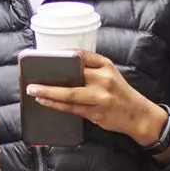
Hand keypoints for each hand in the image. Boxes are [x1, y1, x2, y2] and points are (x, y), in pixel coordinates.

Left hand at [25, 51, 169, 146]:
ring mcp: (100, 97)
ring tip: (34, 92)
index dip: (62, 55)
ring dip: (48, 94)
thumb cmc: (120, 94)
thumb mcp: (111, 75)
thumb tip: (63, 69)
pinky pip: (72, 109)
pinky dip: (56, 105)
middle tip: (31, 81)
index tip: (47, 57)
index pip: (81, 55)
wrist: (138, 115)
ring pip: (69, 95)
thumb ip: (91, 70)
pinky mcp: (96, 113)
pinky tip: (46, 102)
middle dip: (50, 80)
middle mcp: (103, 79)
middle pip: (72, 76)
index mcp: (106, 66)